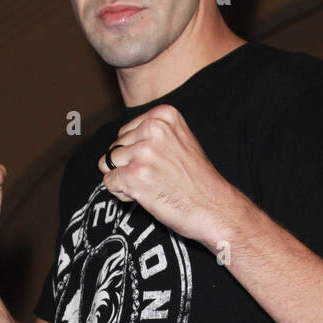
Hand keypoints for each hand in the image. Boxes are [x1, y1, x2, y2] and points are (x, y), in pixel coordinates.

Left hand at [99, 104, 233, 246]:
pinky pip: (109, 182)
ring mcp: (142, 152)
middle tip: (155, 178)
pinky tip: (144, 195)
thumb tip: (118, 145)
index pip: (126, 132)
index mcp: (164, 115)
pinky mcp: (134, 175)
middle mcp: (152, 129)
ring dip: (123, 179)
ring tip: (150, 186)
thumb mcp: (180, 141)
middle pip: (115, 147)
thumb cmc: (197, 180)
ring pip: (108, 164)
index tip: (158, 164)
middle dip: (127, 165)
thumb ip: (153, 136)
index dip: (136, 153)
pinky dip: (121, 193)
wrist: (214, 207)